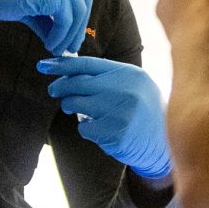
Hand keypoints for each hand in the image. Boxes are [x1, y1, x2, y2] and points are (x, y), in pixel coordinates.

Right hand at [0, 0, 91, 54]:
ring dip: (68, 35)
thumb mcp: (28, 0)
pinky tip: (49, 45)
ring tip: (56, 49)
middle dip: (78, 26)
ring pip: (77, 12)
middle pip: (83, 0)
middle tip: (71, 46)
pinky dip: (60, 36)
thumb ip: (47, 15)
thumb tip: (60, 38)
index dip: (77, 14)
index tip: (71, 33)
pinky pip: (65, 20)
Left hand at [39, 56, 171, 179]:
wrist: (163, 143)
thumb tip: (71, 71)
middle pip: (77, 83)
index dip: (63, 64)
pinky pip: (84, 128)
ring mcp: (120, 112)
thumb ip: (108, 77)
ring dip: (72, 108)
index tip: (45, 65)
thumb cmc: (143, 111)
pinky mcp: (115, 133)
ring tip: (86, 112)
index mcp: (129, 74)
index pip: (89, 64)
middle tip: (54, 90)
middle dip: (60, 86)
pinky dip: (87, 129)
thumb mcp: (134, 85)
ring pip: (76, 105)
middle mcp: (125, 90)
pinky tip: (102, 130)